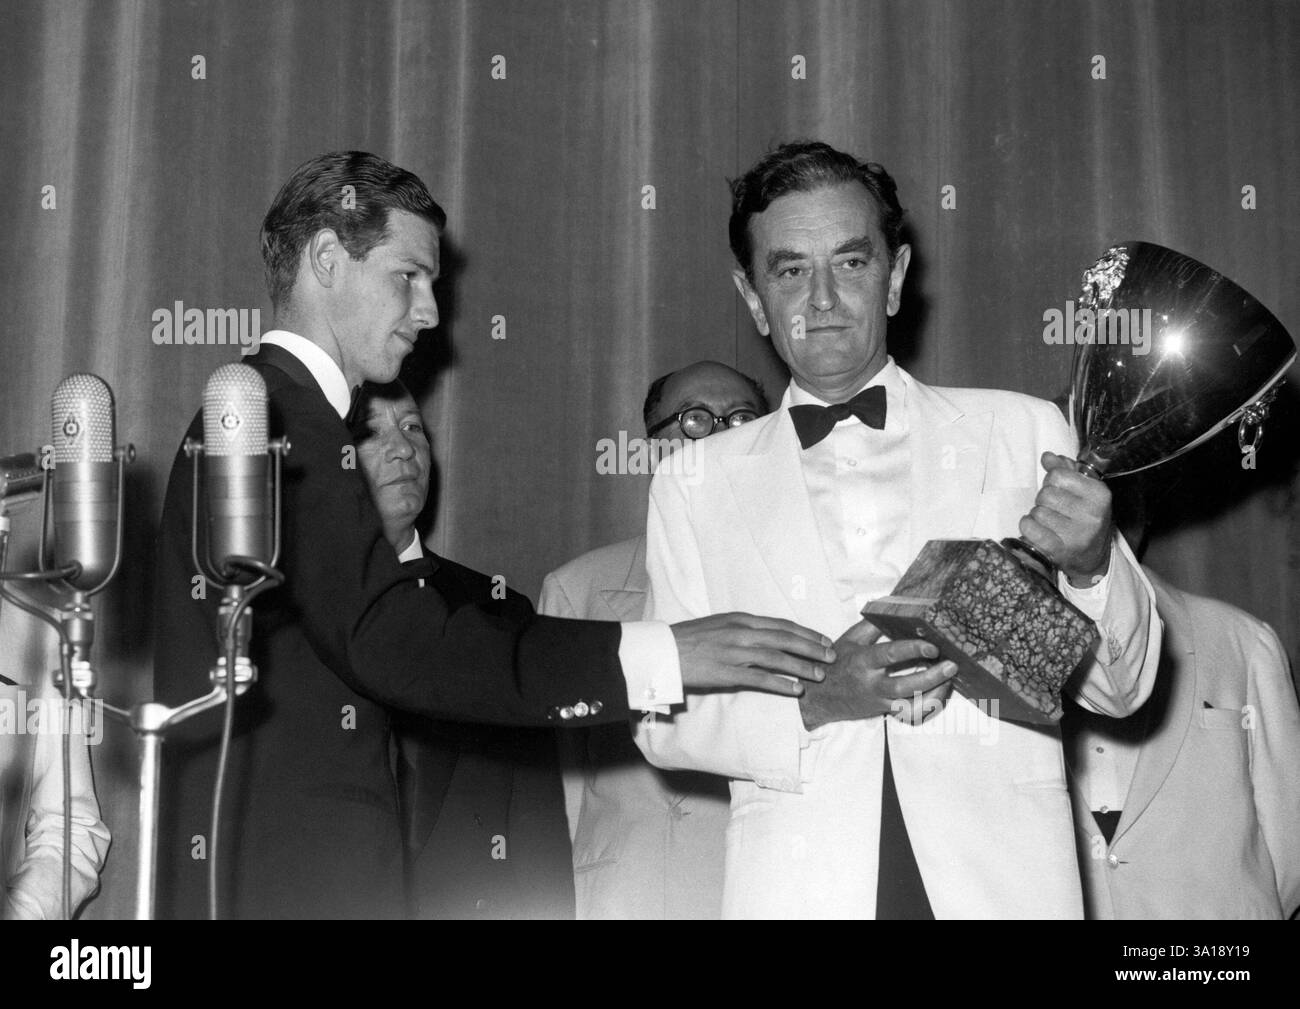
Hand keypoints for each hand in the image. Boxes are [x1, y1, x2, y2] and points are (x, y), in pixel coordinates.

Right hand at [672, 613, 833, 697]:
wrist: (663, 651)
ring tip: (819, 675)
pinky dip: (781, 684)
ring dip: (802, 667)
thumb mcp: (719, 626)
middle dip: (812, 648)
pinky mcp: (727, 672)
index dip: (805, 632)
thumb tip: (763, 637)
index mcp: (740, 619)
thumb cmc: (689, 640)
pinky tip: (795, 690)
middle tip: (831, 656)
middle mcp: (741, 632)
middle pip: (786, 639)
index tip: (823, 639)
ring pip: (778, 658)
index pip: (781, 624)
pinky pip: (761, 678)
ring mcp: (735, 652)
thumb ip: (741, 630)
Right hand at [799, 619, 956, 729]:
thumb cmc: (837, 665)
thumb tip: (893, 608)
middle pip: (903, 686)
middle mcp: (871, 683)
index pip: (889, 655)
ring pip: (909, 705)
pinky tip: (939, 694)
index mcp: (863, 661)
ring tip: (950, 680)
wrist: (819, 698)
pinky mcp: (884, 711)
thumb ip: (872, 625)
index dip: (913, 650)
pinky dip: (927, 707)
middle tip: (951, 665)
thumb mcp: (849, 640)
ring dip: (933, 694)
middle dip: (931, 677)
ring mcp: (878, 700)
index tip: (932, 645)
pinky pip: (909, 714)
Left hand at [1019, 451, 1112, 585]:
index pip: (1058, 475)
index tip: (1060, 490)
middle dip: (1044, 500)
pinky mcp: (1060, 550)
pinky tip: (1039, 531)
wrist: (1092, 557)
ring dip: (1038, 516)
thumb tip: (1047, 457)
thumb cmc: (1085, 518)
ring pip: (1036, 511)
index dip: (1052, 480)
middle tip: (1055, 510)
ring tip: (1051, 523)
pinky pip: (1029, 527)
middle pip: (1045, 493)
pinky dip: (1029, 527)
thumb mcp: (1083, 490)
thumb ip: (1065, 470)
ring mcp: (1076, 534)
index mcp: (1099, 494)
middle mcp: (1091, 514)